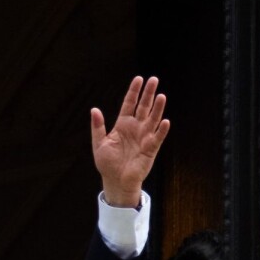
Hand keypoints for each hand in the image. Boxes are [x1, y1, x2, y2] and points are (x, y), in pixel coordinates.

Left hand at [91, 76, 169, 207]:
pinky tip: (164, 121)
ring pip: (153, 119)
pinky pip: (157, 137)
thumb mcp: (99, 144)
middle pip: (144, 107)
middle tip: (154, 79)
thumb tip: (94, 110)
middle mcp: (135, 128)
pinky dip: (161, 130)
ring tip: (161, 96)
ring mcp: (144, 137)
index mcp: (123, 124)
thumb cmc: (107, 163)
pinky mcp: (151, 149)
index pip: (130, 104)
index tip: (139, 79)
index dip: (134, 92)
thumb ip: (98, 127)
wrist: (116, 181)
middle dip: (148, 94)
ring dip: (157, 108)